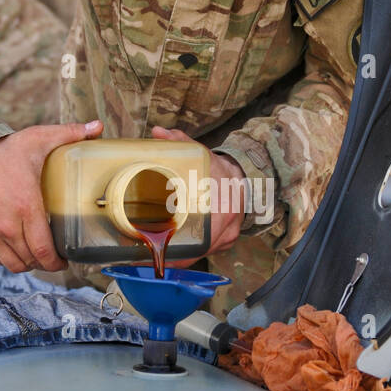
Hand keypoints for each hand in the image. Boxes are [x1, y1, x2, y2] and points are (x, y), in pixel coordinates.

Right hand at [0, 120, 102, 271]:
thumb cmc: (1, 149)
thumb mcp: (36, 139)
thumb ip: (70, 134)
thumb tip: (98, 126)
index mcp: (26, 208)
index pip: (45, 251)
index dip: (58, 262)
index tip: (65, 259)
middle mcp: (6, 226)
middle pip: (31, 261)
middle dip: (45, 262)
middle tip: (52, 255)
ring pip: (13, 264)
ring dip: (26, 262)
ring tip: (34, 253)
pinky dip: (6, 257)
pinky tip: (13, 246)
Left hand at [151, 126, 245, 254]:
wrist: (244, 179)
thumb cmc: (220, 169)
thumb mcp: (201, 153)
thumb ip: (180, 142)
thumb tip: (158, 133)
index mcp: (221, 205)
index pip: (200, 234)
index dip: (177, 247)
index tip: (156, 248)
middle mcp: (228, 225)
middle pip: (197, 250)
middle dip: (171, 256)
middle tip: (146, 255)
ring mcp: (229, 235)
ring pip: (201, 253)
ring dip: (179, 257)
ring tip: (153, 256)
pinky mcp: (227, 240)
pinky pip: (206, 251)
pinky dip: (189, 253)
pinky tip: (172, 254)